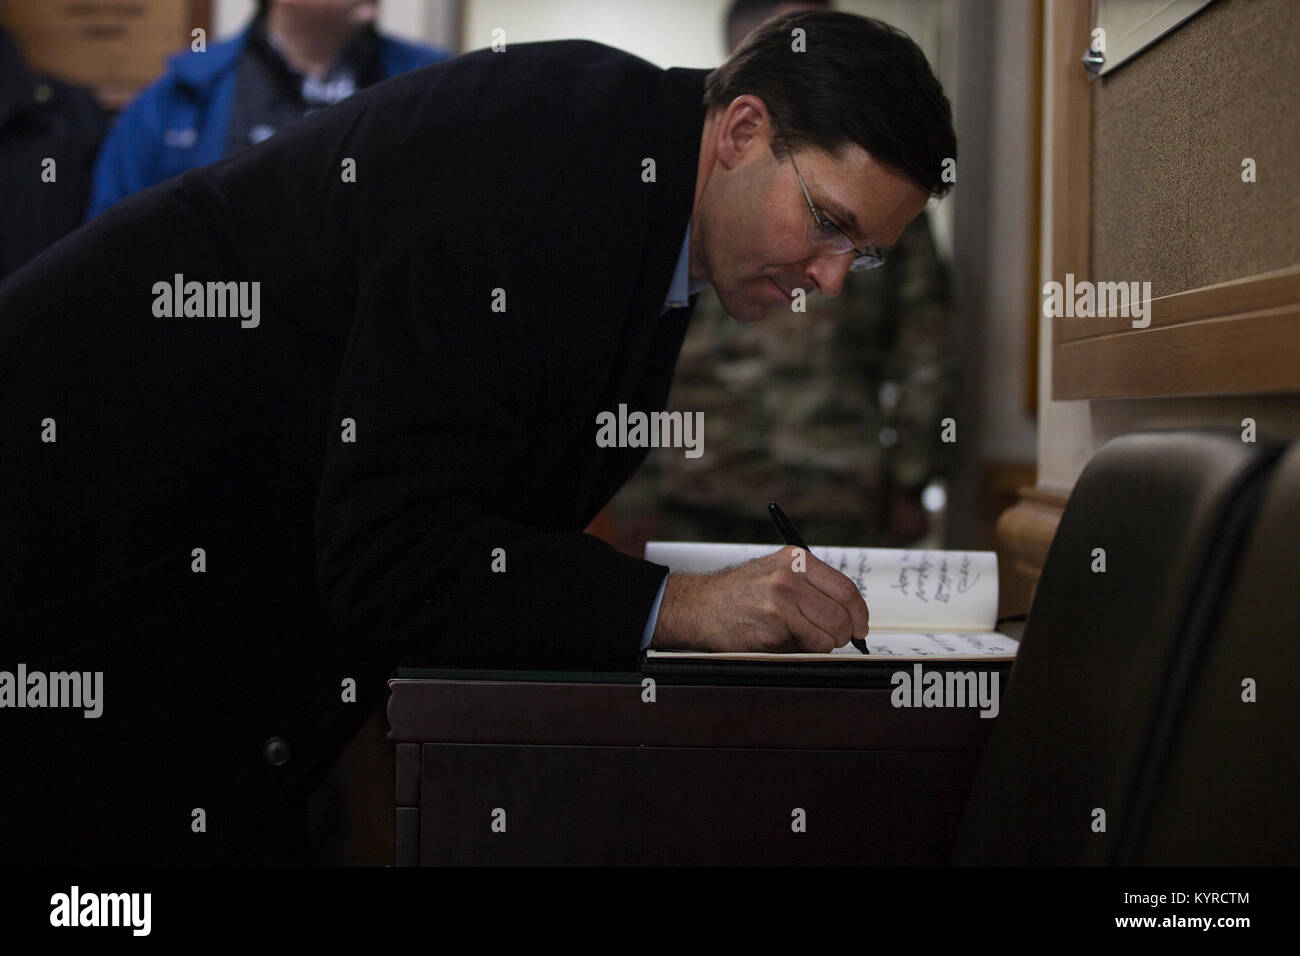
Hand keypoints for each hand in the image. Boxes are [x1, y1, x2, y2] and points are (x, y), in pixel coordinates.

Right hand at [651, 546, 868, 652]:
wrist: (700, 607)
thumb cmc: (739, 593)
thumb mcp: (777, 572)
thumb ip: (811, 585)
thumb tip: (849, 613)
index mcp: (797, 559)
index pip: (845, 589)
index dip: (859, 613)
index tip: (860, 626)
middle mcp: (791, 577)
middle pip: (842, 614)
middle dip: (843, 634)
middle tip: (835, 639)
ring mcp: (783, 602)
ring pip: (829, 635)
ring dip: (823, 644)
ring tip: (801, 638)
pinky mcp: (774, 628)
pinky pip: (808, 647)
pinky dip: (802, 650)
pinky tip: (782, 640)